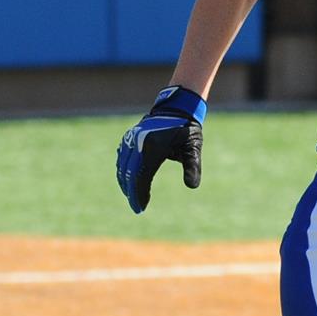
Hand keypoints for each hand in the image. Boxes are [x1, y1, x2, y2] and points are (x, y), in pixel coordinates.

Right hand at [117, 84, 204, 213]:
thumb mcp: (194, 147)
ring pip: (123, 165)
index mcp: (154, 147)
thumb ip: (193, 167)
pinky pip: (122, 157)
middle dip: (131, 192)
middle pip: (129, 173)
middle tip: (136, 207)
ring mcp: (132, 139)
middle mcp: (139, 143)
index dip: (140, 194)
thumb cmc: (187, 129)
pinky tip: (126, 180)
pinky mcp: (130, 137)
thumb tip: (192, 186)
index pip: (142, 177)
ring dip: (125, 182)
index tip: (141, 207)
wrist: (177, 107)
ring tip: (131, 197)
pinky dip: (123, 170)